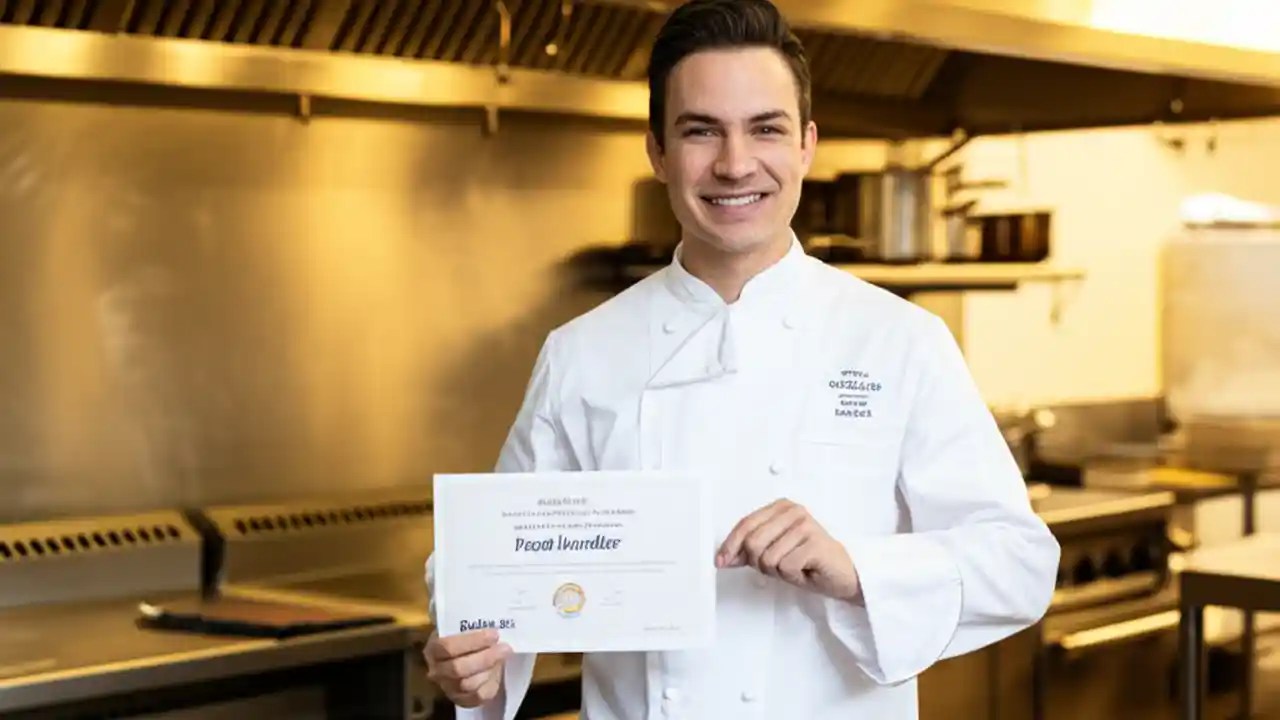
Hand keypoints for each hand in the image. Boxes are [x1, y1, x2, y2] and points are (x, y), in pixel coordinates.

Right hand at [424, 628, 511, 707]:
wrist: (464, 655)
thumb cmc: (464, 637)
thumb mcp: (460, 626)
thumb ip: (467, 621)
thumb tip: (486, 612)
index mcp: (432, 649)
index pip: (447, 647)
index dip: (473, 641)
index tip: (494, 634)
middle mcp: (436, 671)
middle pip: (458, 668)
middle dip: (485, 657)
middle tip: (505, 647)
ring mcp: (448, 688)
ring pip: (468, 684)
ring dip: (489, 669)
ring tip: (503, 656)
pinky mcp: (462, 700)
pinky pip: (478, 697)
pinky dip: (491, 684)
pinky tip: (497, 670)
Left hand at [716, 498, 861, 601]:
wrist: (842, 574)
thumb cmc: (809, 562)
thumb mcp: (772, 555)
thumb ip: (748, 552)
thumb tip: (723, 557)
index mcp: (781, 507)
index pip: (746, 524)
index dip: (731, 545)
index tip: (721, 560)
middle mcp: (793, 511)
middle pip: (753, 542)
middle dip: (759, 563)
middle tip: (777, 567)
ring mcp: (805, 525)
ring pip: (768, 558)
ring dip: (778, 571)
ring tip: (795, 566)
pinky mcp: (815, 542)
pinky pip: (785, 567)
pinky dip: (792, 576)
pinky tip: (805, 570)